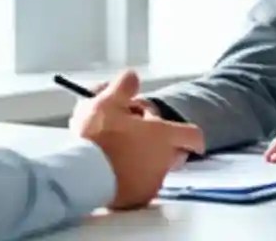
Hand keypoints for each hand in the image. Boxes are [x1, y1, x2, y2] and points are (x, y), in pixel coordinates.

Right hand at [70, 70, 204, 209]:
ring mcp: (152, 183)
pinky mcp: (138, 199)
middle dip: (161, 144)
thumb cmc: (97, 136)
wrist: (81, 175)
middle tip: (137, 135)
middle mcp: (163, 161)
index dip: (189, 133)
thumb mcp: (107, 101)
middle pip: (175, 152)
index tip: (181, 132)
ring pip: (157, 169)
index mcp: (163, 136)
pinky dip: (133, 179)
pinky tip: (113, 171)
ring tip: (119, 153)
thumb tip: (133, 76)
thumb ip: (124, 86)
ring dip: (145, 161)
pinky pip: (142, 186)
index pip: (193, 135)